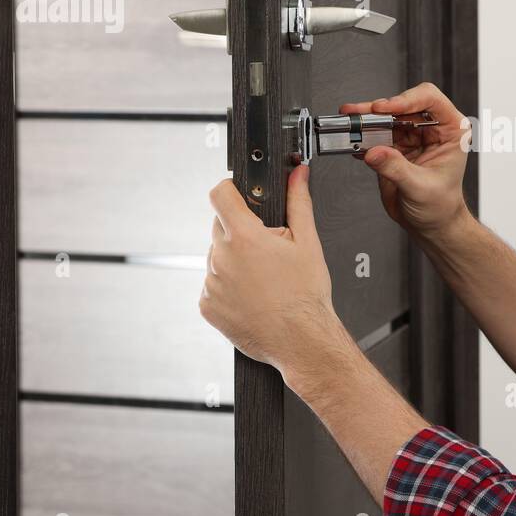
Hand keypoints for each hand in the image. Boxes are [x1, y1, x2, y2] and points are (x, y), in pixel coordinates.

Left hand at [200, 166, 349, 388]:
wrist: (301, 340)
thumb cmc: (305, 296)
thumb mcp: (308, 242)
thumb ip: (299, 202)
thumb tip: (298, 175)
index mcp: (244, 237)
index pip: (219, 194)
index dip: (229, 190)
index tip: (238, 195)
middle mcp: (221, 257)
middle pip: (220, 228)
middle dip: (240, 232)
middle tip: (266, 250)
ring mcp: (211, 283)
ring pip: (218, 258)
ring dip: (234, 261)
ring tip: (263, 279)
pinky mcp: (207, 305)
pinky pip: (213, 285)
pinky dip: (228, 287)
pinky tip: (252, 296)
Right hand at [339, 82, 469, 237]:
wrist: (431, 224)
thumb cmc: (441, 206)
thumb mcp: (420, 188)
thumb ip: (397, 168)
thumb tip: (376, 152)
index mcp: (450, 130)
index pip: (429, 99)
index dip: (406, 99)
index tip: (386, 108)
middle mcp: (431, 128)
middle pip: (402, 105)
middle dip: (378, 110)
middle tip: (359, 114)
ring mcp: (410, 136)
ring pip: (385, 118)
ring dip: (365, 121)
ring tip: (350, 123)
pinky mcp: (393, 146)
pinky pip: (374, 134)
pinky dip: (362, 137)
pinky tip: (353, 142)